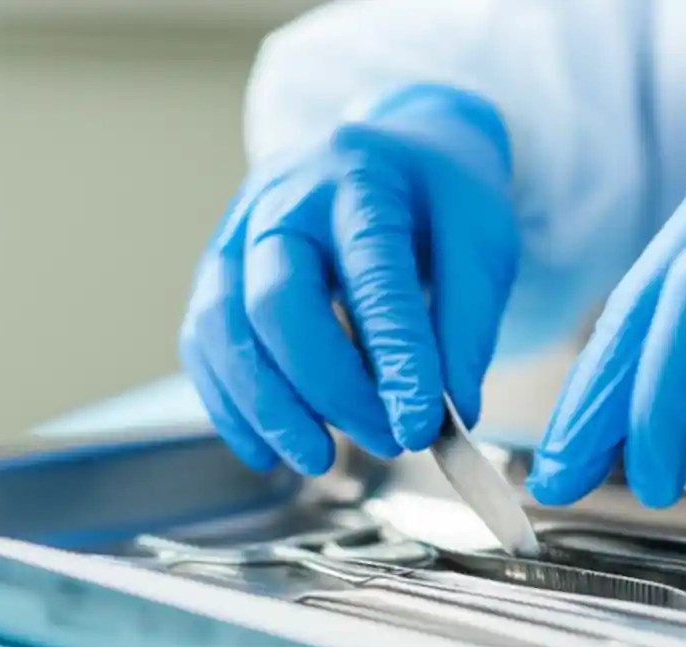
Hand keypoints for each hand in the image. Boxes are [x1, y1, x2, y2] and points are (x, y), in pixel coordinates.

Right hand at [180, 86, 518, 474]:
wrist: (397, 149)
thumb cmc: (442, 196)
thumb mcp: (482, 242)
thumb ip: (467, 326)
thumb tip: (451, 414)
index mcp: (362, 178)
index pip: (372, 276)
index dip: (395, 359)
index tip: (420, 425)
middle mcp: (284, 198)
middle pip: (277, 300)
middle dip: (328, 387)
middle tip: (386, 440)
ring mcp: (236, 232)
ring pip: (222, 327)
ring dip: (267, 408)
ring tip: (320, 459)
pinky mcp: (216, 270)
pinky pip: (203, 344)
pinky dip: (231, 406)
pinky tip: (269, 451)